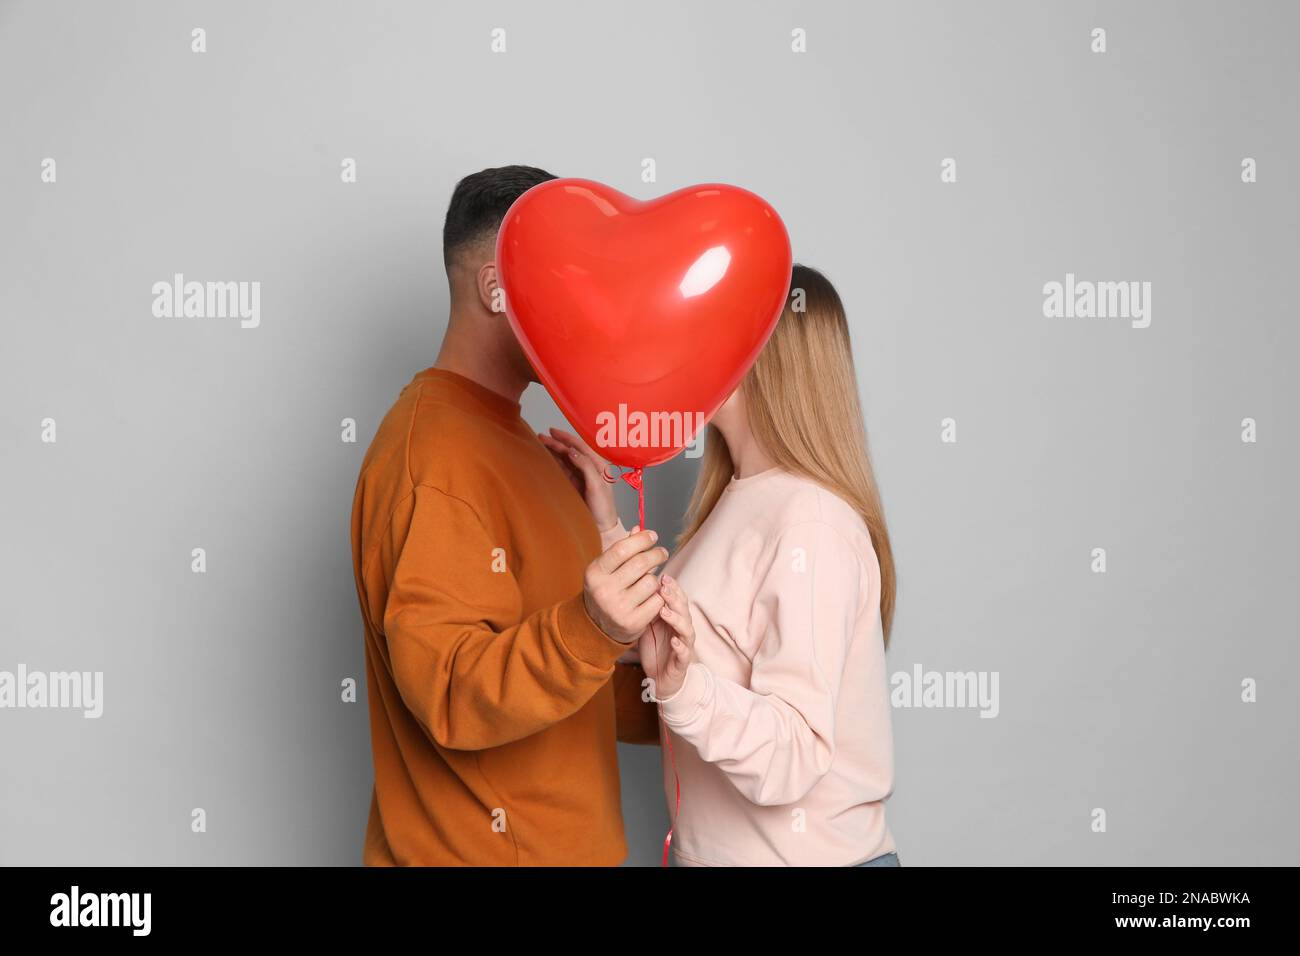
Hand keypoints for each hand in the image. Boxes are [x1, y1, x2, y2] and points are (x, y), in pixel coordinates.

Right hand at [538, 428, 618, 533]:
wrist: (601, 528)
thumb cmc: (604, 509)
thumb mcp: (597, 486)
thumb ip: (586, 467)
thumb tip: (573, 452)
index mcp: (599, 465)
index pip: (581, 447)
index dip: (566, 438)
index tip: (553, 431)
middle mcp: (590, 469)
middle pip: (570, 452)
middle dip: (556, 443)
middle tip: (541, 437)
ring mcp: (580, 477)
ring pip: (564, 460)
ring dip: (553, 452)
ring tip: (540, 444)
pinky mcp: (573, 486)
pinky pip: (562, 471)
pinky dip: (553, 463)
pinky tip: (545, 459)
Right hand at [583, 529, 668, 643]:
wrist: (597, 627)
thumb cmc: (605, 590)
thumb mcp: (606, 569)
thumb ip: (622, 549)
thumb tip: (639, 529)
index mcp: (595, 572)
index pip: (622, 549)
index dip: (641, 540)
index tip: (653, 536)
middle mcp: (604, 590)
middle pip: (641, 563)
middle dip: (656, 554)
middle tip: (662, 553)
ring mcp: (618, 608)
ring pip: (652, 582)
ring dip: (656, 578)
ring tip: (650, 580)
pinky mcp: (633, 622)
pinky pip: (657, 600)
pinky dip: (659, 595)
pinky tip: (652, 595)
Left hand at [639, 574, 694, 698]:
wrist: (661, 678)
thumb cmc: (655, 648)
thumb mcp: (647, 625)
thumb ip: (646, 609)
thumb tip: (636, 587)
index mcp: (674, 618)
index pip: (677, 599)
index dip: (672, 588)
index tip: (662, 576)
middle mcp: (682, 628)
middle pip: (683, 609)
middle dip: (674, 598)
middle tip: (663, 587)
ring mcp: (684, 644)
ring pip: (686, 628)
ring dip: (676, 618)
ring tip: (664, 611)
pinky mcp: (682, 661)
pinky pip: (684, 653)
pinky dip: (680, 646)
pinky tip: (674, 640)